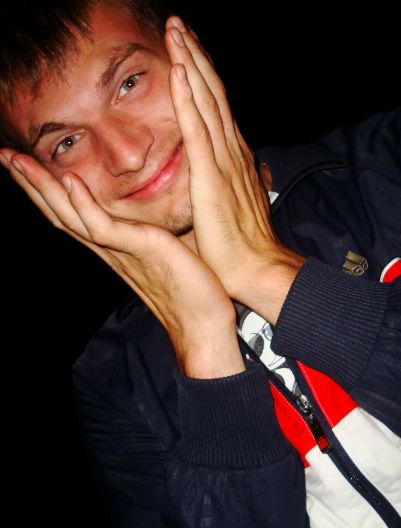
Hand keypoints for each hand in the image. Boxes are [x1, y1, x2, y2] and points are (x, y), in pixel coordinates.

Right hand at [0, 152, 243, 376]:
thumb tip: (151, 219)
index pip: (72, 213)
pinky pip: (103, 228)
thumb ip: (149, 232)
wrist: (205, 323)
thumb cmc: (192, 287)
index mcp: (114, 245)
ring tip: (17, 160)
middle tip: (5, 155)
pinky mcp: (139, 250)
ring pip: (70, 217)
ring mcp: (120, 250)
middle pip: (60, 212)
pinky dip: (84, 204)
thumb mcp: (165, 249)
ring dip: (42, 187)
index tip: (27, 163)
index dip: (48, 190)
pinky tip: (69, 181)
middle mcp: (109, 248)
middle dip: (31, 184)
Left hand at [165, 17, 303, 324]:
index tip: (187, 48)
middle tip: (178, 23)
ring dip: (192, 63)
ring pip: (207, 102)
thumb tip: (251, 167)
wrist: (258, 269)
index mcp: (232, 157)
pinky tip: (181, 71)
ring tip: (176, 31)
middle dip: (195, 55)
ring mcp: (224, 161)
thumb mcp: (238, 203)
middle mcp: (231, 151)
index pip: (215, 107)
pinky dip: (190, 100)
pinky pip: (198, 131)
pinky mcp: (212, 178)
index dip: (202, 75)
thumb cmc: (243, 244)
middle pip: (212, 94)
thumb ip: (238, 180)